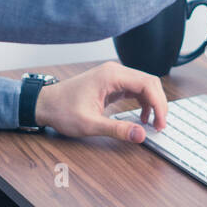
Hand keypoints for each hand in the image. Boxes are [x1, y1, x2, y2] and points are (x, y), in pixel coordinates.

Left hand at [33, 61, 168, 143]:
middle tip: (161, 125)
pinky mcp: (111, 83)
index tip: (161, 123)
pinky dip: (143, 102)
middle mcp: (115, 71)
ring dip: (152, 103)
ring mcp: (113, 76)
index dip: (159, 104)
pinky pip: (135, 89)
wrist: (45, 104)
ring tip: (153, 123)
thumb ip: (117, 129)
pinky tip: (142, 117)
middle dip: (159, 104)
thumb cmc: (62, 110)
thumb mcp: (90, 124)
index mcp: (111, 76)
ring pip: (144, 85)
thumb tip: (141, 135)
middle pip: (149, 82)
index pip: (147, 84)